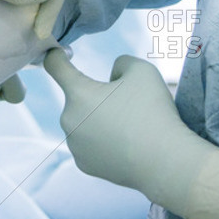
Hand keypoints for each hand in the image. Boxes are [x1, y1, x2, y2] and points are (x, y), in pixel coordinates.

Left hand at [43, 49, 218, 218]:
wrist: (164, 163)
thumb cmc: (152, 112)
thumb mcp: (142, 70)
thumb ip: (121, 63)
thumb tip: (112, 79)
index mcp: (78, 94)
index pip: (55, 66)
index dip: (56, 55)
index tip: (58, 53)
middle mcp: (69, 120)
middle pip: (79, 98)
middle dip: (98, 96)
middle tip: (129, 104)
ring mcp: (74, 145)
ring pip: (85, 122)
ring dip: (100, 120)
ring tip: (130, 128)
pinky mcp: (84, 165)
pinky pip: (90, 144)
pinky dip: (104, 142)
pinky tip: (126, 145)